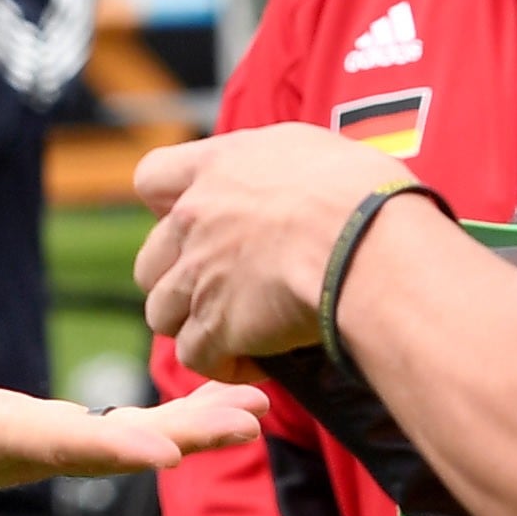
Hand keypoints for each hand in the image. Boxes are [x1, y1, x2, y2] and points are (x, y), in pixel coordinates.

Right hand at [0, 335, 265, 503]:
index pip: (63, 446)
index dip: (115, 450)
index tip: (169, 453)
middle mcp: (35, 444)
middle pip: (121, 444)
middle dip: (186, 435)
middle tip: (249, 421)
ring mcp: (50, 439)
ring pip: (134, 435)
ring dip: (195, 423)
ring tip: (255, 409)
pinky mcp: (56, 429)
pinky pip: (127, 425)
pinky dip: (174, 415)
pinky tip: (216, 402)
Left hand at [133, 124, 415, 380]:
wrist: (366, 245)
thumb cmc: (359, 194)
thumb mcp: (311, 150)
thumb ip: (272, 164)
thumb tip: (284, 179)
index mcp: (216, 167)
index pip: (152, 176)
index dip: (166, 205)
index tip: (197, 222)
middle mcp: (194, 218)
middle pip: (150, 260)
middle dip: (177, 278)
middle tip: (223, 289)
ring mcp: (198, 274)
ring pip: (162, 313)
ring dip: (195, 326)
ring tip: (239, 332)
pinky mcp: (215, 326)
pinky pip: (195, 357)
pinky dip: (222, 365)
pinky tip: (258, 361)